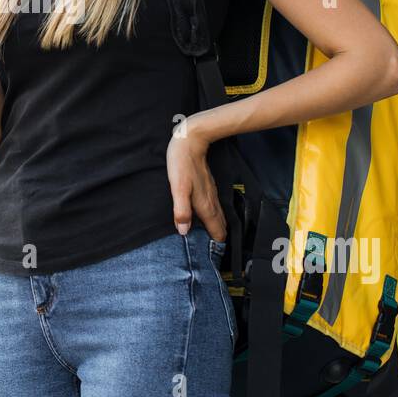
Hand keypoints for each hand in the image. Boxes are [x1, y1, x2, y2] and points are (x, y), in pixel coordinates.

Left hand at [166, 122, 227, 241]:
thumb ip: (181, 210)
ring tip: (216, 239)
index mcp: (204, 204)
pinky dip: (214, 216)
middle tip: (217, 252)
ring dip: (217, 227)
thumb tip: (183, 232)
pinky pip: (214, 207)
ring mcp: (210, 193)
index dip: (217, 243)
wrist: (191, 139)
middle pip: (219, 224)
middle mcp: (210, 200)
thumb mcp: (178, 188)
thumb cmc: (182, 163)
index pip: (216, 229)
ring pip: (218, 215)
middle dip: (219, 238)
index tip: (217, 256)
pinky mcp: (207, 186)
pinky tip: (210, 217)